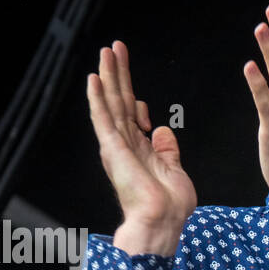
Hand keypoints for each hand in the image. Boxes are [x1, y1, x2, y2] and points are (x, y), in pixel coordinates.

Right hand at [86, 40, 196, 255]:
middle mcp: (125, 144)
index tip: (138, 87)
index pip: (133, 111)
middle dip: (118, 73)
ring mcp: (118, 145)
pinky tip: (94, 78)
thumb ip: (167, 149)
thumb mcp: (174, 169)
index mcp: (139, 148)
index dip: (134, 93)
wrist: (163, 222)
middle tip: (115, 47)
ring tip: (106, 51)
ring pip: (111, 103)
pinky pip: (103, 118)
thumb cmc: (170, 205)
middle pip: (120, 100)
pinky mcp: (113, 149)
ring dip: (108, 76)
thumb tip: (162, 129)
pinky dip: (97, 98)